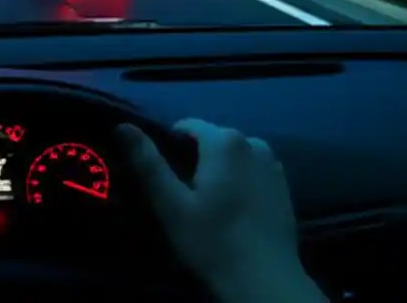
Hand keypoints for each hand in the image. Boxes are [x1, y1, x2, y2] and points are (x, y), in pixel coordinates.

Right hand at [115, 121, 325, 302]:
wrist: (265, 280)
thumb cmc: (212, 241)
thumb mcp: (171, 204)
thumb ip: (147, 162)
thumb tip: (122, 126)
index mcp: (225, 141)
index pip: (186, 126)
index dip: (170, 149)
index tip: (166, 181)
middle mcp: (254, 142)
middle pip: (211, 140)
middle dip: (196, 161)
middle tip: (185, 199)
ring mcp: (273, 164)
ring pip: (232, 156)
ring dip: (219, 171)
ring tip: (210, 206)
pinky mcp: (284, 186)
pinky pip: (251, 172)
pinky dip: (240, 182)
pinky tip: (234, 212)